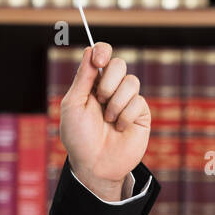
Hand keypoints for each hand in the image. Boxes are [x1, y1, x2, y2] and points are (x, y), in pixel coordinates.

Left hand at [59, 42, 151, 201]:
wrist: (94, 165)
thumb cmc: (78, 137)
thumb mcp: (73, 105)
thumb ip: (83, 78)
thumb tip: (90, 50)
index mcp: (92, 83)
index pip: (101, 55)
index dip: (102, 51)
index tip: (98, 61)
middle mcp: (111, 88)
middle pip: (119, 63)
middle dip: (108, 81)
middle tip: (100, 99)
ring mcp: (127, 100)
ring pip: (131, 82)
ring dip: (116, 103)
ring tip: (108, 120)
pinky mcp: (141, 113)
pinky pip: (138, 101)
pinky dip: (125, 116)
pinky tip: (119, 128)